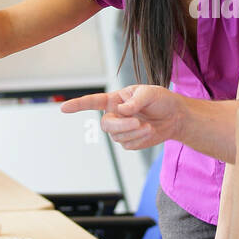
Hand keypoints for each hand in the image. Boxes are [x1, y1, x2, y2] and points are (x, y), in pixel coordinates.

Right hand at [60, 84, 181, 150]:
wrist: (175, 117)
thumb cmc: (161, 100)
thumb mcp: (150, 93)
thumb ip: (134, 101)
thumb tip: (121, 111)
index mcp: (115, 100)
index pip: (93, 102)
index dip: (78, 105)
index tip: (63, 108)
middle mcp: (115, 115)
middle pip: (106, 125)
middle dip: (122, 126)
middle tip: (139, 123)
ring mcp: (121, 130)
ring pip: (118, 137)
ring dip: (135, 132)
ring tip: (149, 126)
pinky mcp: (129, 141)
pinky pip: (128, 144)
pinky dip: (140, 139)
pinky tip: (149, 131)